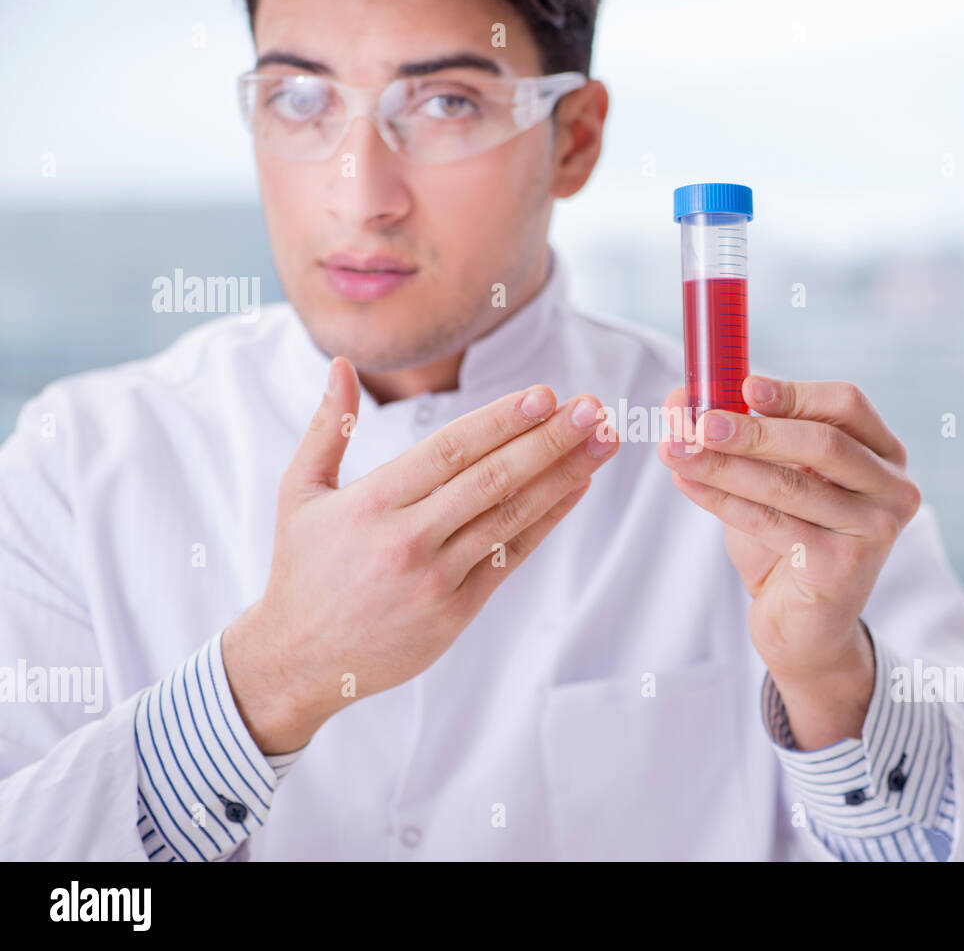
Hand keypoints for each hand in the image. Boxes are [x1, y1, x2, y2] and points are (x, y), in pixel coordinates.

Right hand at [225, 356, 618, 752]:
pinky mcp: (456, 610)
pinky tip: (576, 487)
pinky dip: (547, 520)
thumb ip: (328, 428)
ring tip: (602, 441)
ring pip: (510, 516)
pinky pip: (511, 556)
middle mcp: (408, 539)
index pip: (450, 451)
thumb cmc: (303, 569)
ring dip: (563, 475)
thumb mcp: (299, 493)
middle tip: (593, 408)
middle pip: (492, 479)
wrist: (300, 660)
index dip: (501, 421)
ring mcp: (436, 578)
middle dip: (549, 440)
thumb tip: (344, 365)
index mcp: (372, 503)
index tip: (546, 394)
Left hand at [657, 376, 919, 746]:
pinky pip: (773, 524)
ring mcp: (874, 530)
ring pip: (790, 485)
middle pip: (822, 443)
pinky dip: (723, 500)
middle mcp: (892, 489)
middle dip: (753, 430)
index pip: (847, 405)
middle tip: (698, 423)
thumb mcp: (774, 478)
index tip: (743, 386)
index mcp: (883, 454)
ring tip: (676, 450)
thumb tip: (682, 401)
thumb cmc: (790, 541)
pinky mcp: (844, 567)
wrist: (803, 627)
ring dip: (726, 465)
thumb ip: (743, 437)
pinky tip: (688, 484)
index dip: (794, 392)